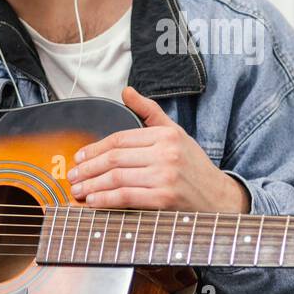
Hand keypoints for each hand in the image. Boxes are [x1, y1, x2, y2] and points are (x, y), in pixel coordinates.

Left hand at [68, 86, 249, 214]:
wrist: (220, 199)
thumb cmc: (194, 168)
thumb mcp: (176, 134)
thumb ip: (150, 112)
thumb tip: (127, 91)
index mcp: (166, 135)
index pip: (120, 138)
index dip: (95, 148)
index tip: (79, 157)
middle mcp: (166, 153)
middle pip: (115, 158)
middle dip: (88, 168)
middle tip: (72, 176)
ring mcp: (166, 176)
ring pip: (116, 177)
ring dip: (92, 185)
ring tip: (78, 191)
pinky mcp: (164, 199)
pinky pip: (126, 197)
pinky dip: (105, 200)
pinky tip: (93, 202)